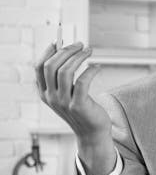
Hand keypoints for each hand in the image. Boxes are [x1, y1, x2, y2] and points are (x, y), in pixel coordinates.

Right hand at [34, 42, 115, 174]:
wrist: (91, 132)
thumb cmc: (81, 109)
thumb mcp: (66, 93)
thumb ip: (62, 77)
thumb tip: (65, 51)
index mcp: (44, 93)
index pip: (39, 67)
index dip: (48, 52)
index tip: (59, 41)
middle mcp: (50, 97)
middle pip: (51, 66)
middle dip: (66, 51)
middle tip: (81, 44)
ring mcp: (63, 102)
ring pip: (66, 71)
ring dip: (79, 57)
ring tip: (89, 51)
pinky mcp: (79, 105)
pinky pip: (83, 81)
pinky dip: (90, 70)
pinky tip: (97, 67)